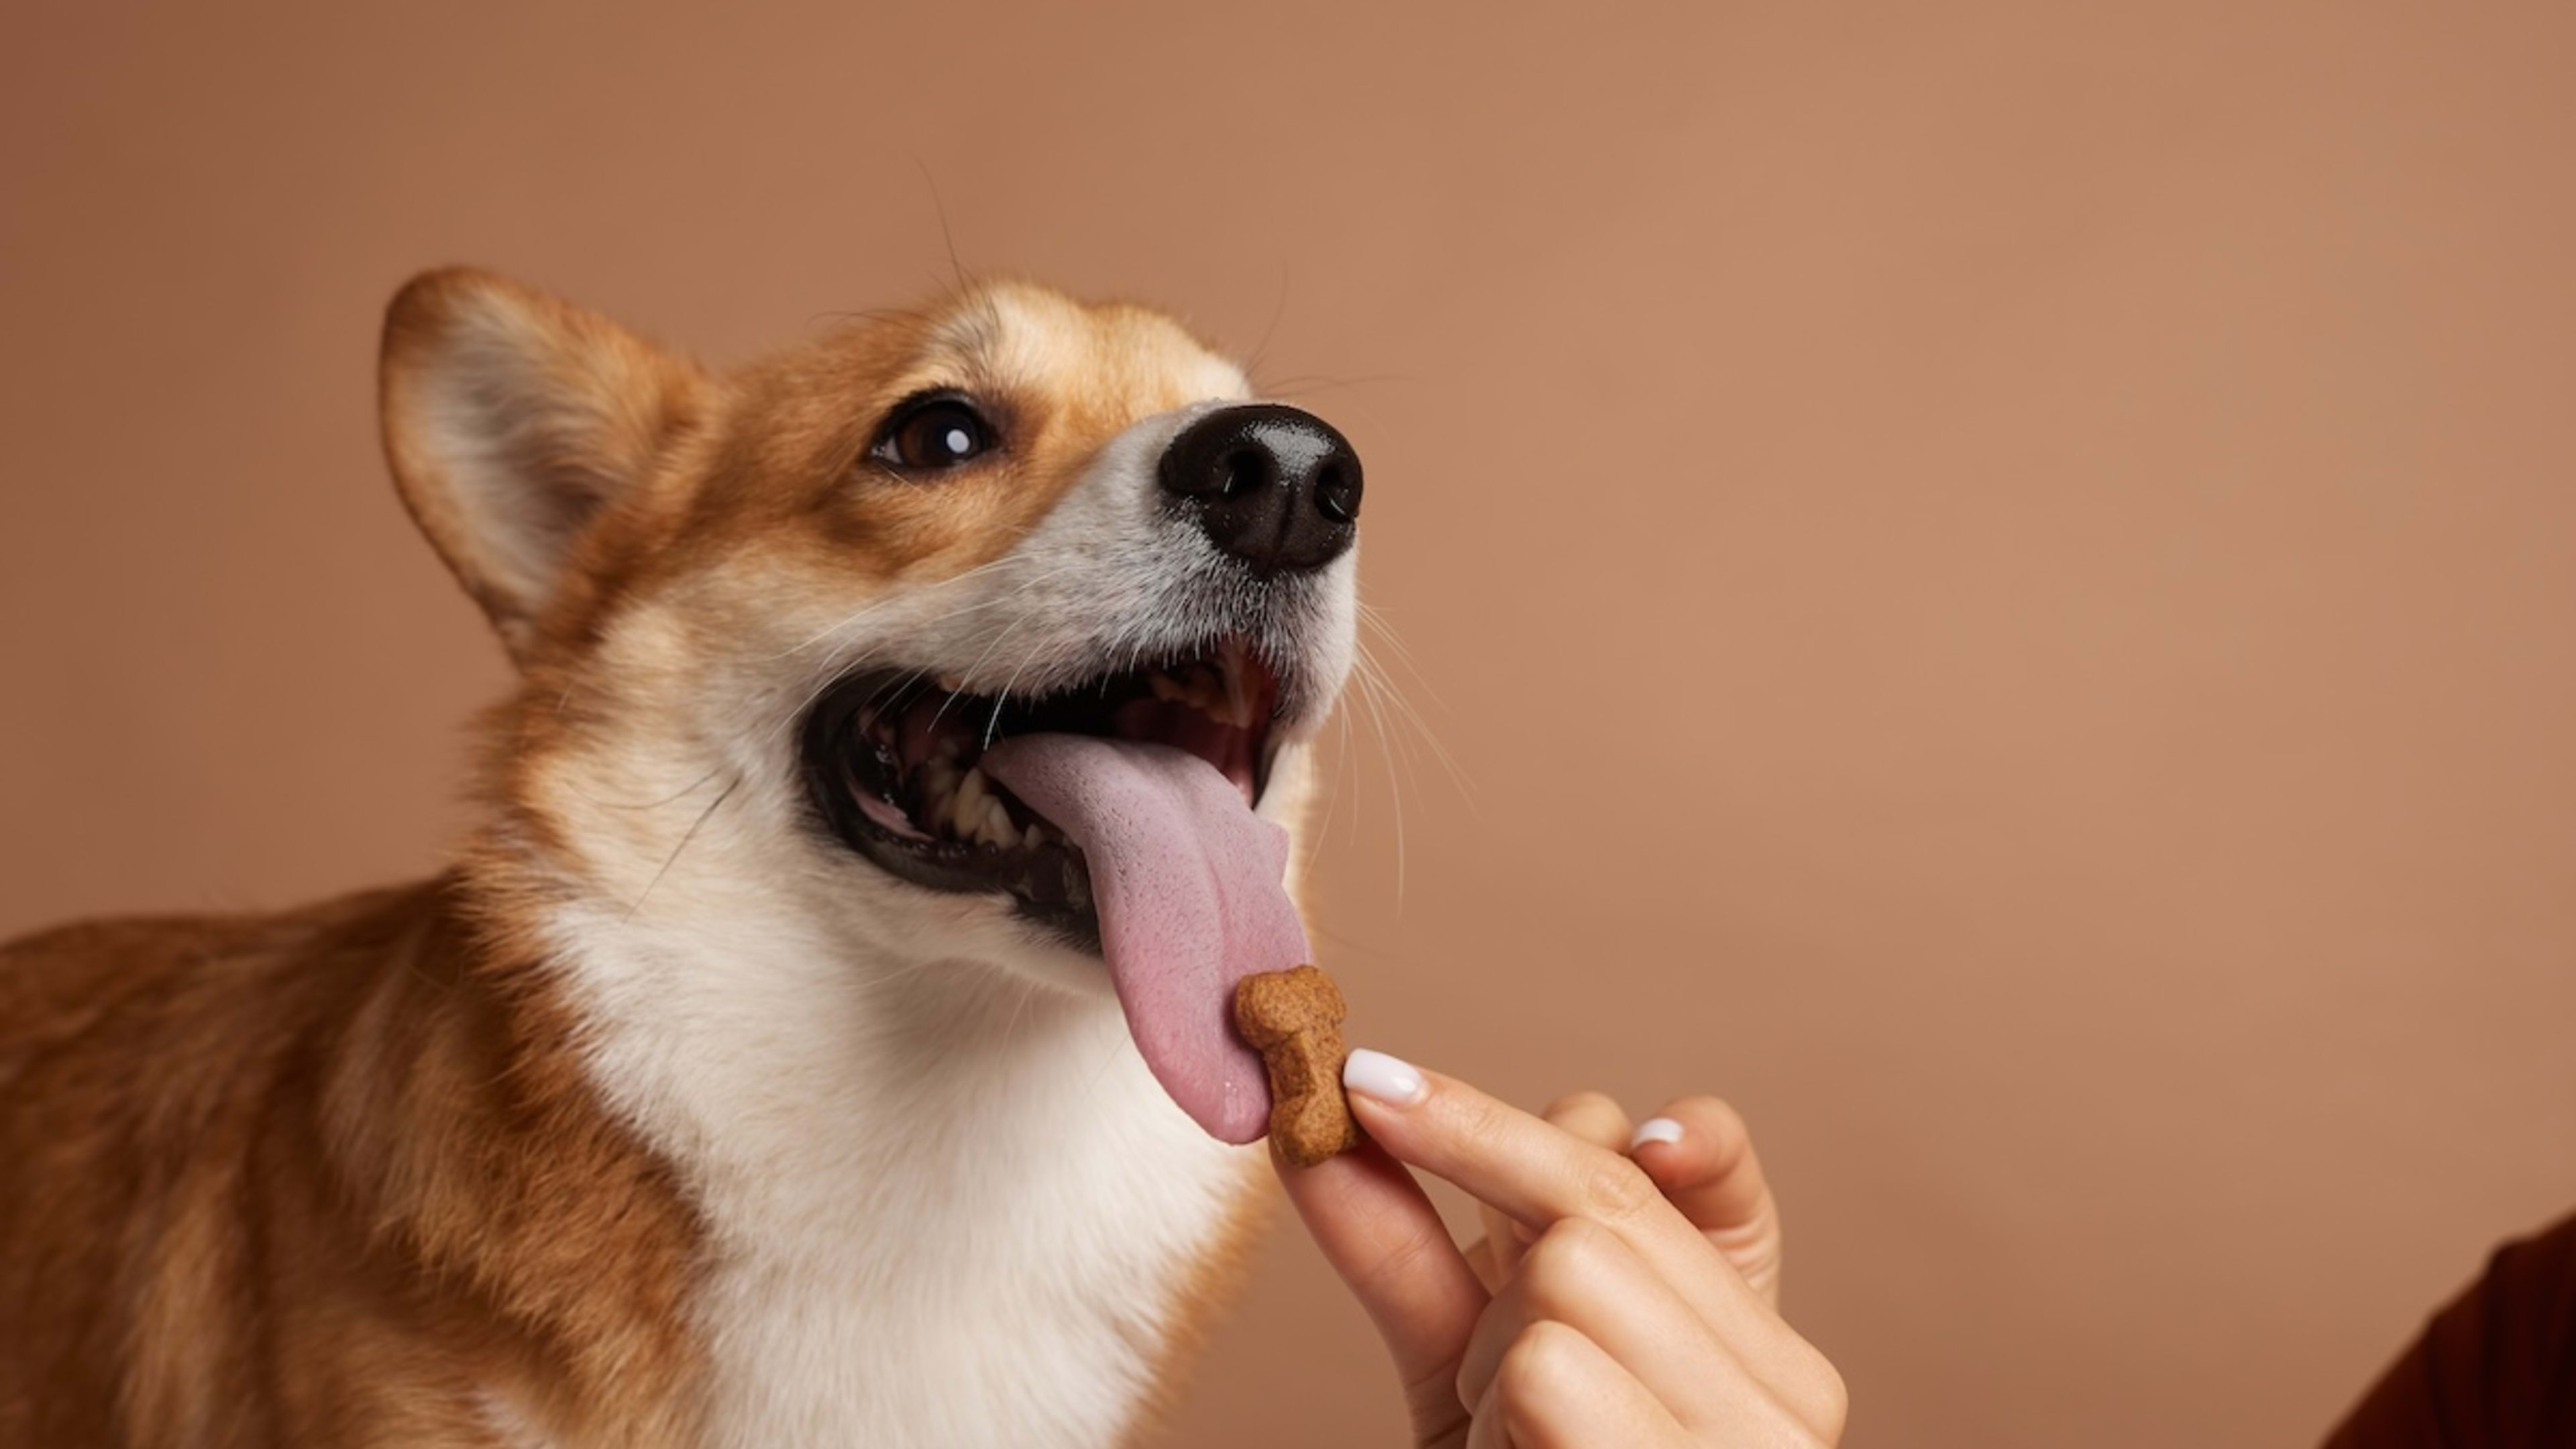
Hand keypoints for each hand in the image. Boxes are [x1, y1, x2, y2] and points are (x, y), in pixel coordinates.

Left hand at [1275, 1053, 1842, 1447]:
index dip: (1519, 1123)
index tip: (1373, 1091)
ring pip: (1566, 1274)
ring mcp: (1757, 1442)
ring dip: (1492, 1361)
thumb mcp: (1466, 1375)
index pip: (1658, 1164)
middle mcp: (1789, 1389)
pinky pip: (1548, 1369)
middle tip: (1487, 1387)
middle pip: (1590, 1208)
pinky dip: (1496, 1417)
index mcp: (1748, 1339)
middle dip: (1491, 1272)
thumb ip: (1410, 1249)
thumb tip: (1316, 1131)